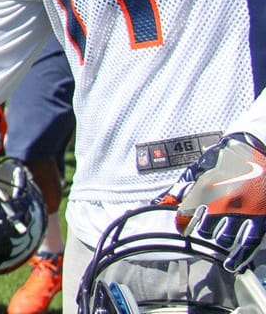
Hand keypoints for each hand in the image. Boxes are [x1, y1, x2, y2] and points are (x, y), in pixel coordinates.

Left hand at [153, 132, 265, 271]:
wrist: (259, 148)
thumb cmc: (227, 160)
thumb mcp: (201, 169)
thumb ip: (179, 188)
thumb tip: (157, 203)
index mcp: (205, 188)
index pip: (186, 215)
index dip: (182, 222)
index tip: (181, 226)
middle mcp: (223, 201)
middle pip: (204, 228)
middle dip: (201, 229)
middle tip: (202, 228)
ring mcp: (244, 211)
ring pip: (225, 237)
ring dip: (218, 239)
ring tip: (217, 236)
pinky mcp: (260, 217)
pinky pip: (249, 242)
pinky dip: (239, 256)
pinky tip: (230, 264)